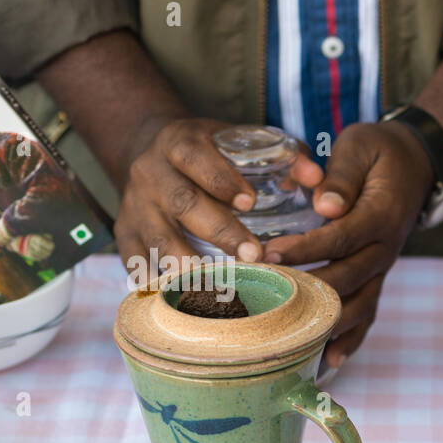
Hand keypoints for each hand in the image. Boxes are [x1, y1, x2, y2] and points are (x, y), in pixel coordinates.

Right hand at [114, 117, 322, 273]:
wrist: (150, 151)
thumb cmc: (211, 154)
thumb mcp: (240, 141)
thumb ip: (284, 156)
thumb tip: (317, 179)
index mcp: (180, 144)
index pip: (196, 158)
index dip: (221, 180)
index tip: (250, 202)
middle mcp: (151, 173)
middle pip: (182, 203)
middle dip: (219, 232)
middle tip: (254, 256)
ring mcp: (135, 206)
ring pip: (157, 238)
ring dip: (189, 267)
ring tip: (220, 289)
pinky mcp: (125, 232)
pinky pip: (135, 260)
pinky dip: (153, 282)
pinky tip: (176, 302)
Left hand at [262, 121, 430, 368]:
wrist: (416, 163)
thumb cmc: (380, 151)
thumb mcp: (361, 147)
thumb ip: (342, 176)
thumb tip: (324, 206)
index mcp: (379, 216)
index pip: (339, 238)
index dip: (304, 248)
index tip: (267, 253)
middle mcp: (385, 249)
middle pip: (347, 279)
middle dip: (307, 291)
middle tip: (265, 298)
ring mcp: (383, 268)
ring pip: (360, 306)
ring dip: (329, 326)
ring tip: (297, 343)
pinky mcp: (378, 277)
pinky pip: (368, 313)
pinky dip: (352, 339)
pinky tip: (331, 360)